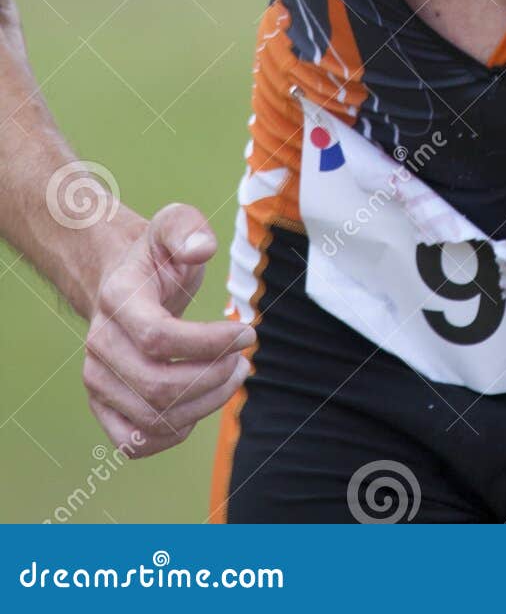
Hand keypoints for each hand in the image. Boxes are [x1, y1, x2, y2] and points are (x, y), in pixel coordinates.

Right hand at [83, 202, 255, 457]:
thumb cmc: (156, 257)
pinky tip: (200, 403)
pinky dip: (175, 433)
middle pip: (158, 386)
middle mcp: (98, 346)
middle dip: (214, 378)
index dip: (210, 343)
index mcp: (116, 299)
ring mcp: (97, 382)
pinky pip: (135, 443)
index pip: (159, 338)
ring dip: (204, 405)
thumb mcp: (173, 224)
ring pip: (153, 419)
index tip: (247, 333)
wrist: (121, 285)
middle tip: (243, 361)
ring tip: (232, 376)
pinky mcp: (103, 408)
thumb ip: (187, 229)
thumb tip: (202, 250)